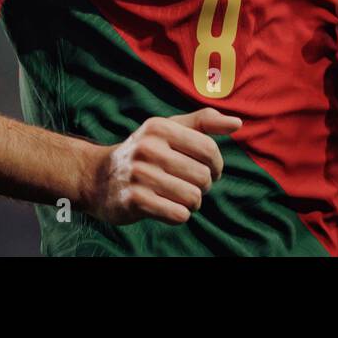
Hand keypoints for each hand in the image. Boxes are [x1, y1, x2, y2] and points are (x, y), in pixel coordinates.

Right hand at [84, 107, 241, 224]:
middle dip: (204, 186)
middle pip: (202, 176)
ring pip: (192, 198)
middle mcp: (148, 148)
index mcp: (160, 127)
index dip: (217, 165)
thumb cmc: (146, 152)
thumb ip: (204, 122)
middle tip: (191, 185)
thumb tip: (238, 123)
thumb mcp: (170, 129)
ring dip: (192, 203)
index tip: (211, 171)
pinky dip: (179, 215)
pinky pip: (177, 215)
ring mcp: (139, 174)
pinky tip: (168, 208)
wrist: (100, 177)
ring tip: (180, 197)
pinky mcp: (134, 200)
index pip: (208, 149)